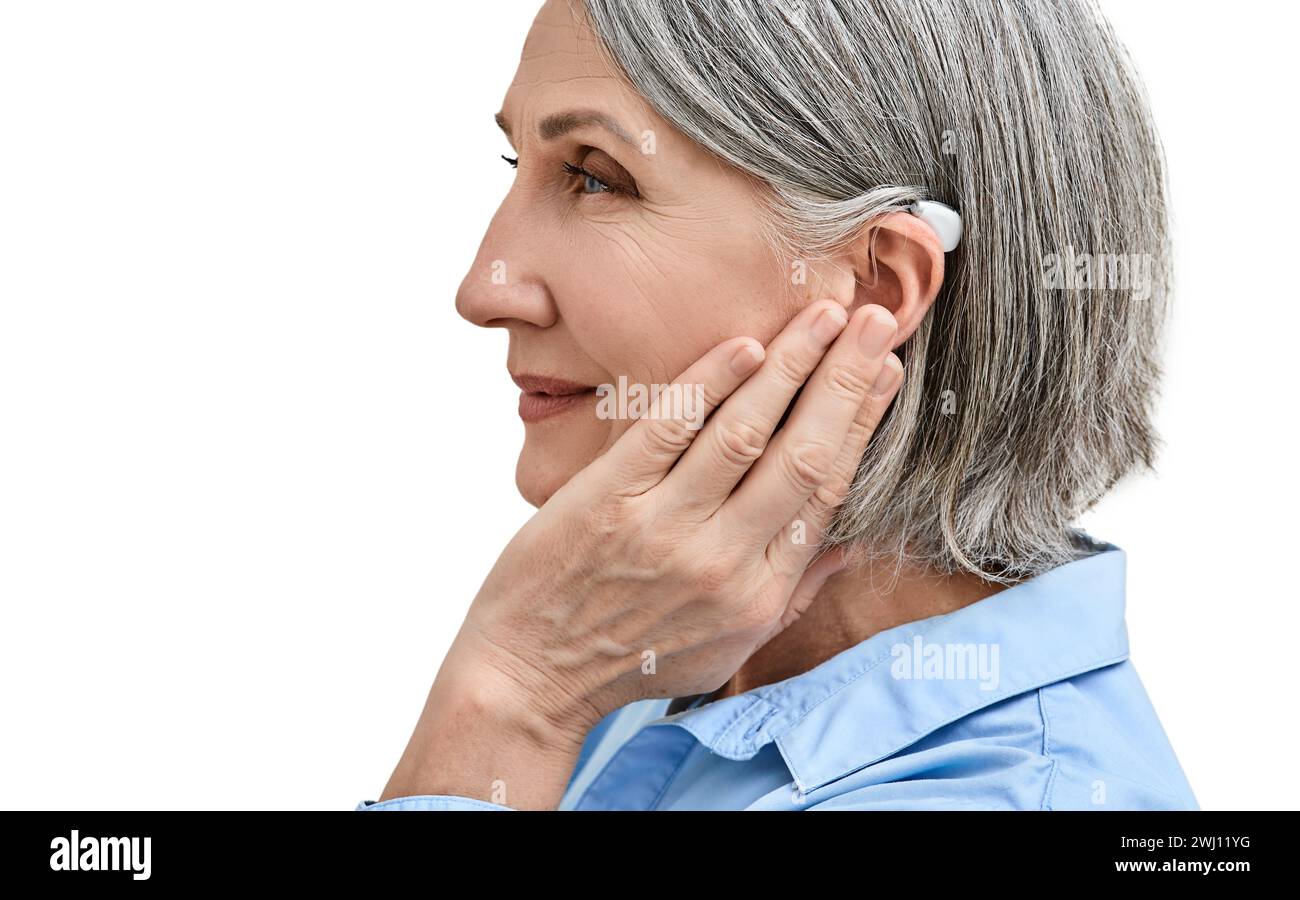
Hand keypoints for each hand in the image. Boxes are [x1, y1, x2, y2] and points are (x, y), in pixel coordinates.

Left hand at [382, 300, 902, 807]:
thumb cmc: (633, 658)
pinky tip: (744, 345)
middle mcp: (719, 561)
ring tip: (823, 314)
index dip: (861, 424)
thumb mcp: (727, 647)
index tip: (887, 370)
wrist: (532, 676)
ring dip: (790, 367)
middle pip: (800, 455)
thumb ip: (793, 592)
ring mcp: (660, 528)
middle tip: (875, 319)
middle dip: (845, 380)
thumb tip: (852, 545)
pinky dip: (707, 384)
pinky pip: (665, 430)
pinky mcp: (605, 500)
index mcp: (758, 594)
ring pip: (742, 434)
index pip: (825, 491)